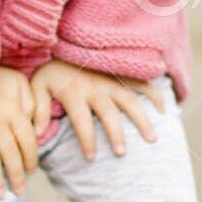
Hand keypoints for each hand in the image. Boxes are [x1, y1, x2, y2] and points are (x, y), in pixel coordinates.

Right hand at [0, 65, 39, 198]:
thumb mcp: (19, 81)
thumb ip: (31, 103)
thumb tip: (35, 128)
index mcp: (14, 113)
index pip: (28, 143)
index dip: (32, 159)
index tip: (32, 172)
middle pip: (11, 156)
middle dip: (17, 176)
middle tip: (20, 192)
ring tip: (0, 195)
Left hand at [30, 60, 165, 160]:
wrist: (65, 43)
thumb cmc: (51, 71)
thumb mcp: (37, 87)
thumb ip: (39, 110)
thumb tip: (37, 134)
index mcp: (74, 93)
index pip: (81, 122)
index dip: (87, 141)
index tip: (91, 158)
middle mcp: (95, 87)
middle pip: (108, 113)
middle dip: (115, 134)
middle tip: (121, 154)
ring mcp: (111, 79)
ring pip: (130, 100)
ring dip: (141, 119)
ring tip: (152, 139)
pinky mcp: (121, 73)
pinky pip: (141, 83)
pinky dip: (154, 94)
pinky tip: (164, 110)